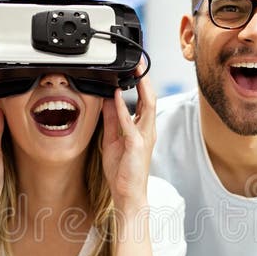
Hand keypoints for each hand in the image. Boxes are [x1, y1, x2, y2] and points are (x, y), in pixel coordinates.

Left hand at [101, 70, 155, 211]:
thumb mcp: (112, 139)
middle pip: (150, 97)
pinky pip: (130, 123)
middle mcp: (147, 130)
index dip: (140, 82)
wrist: (128, 194)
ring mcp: (144, 137)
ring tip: (134, 71)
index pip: (144, 99)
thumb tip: (106, 100)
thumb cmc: (123, 171)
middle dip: (144, 78)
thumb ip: (111, 119)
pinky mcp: (137, 146)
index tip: (134, 67)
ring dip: (140, 87)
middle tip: (139, 61)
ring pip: (147, 106)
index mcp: (142, 128)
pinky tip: (116, 97)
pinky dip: (123, 109)